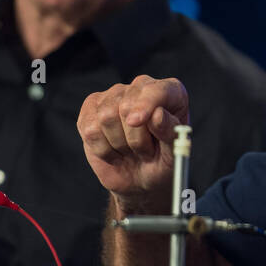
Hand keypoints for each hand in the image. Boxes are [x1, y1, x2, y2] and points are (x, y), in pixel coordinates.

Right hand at [77, 76, 189, 205]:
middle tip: (146, 153)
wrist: (141, 177)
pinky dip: (103, 150)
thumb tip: (158, 114)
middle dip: (136, 138)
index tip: (136, 122)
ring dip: (120, 144)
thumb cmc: (162, 160)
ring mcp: (114, 95)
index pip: (156, 90)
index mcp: (170, 93)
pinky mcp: (91, 109)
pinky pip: (91, 130)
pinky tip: (115, 151)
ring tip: (131, 151)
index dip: (146, 104)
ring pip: (106, 117)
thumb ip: (170, 132)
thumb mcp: (174, 153)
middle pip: (127, 105)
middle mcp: (141, 87)